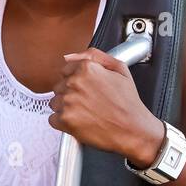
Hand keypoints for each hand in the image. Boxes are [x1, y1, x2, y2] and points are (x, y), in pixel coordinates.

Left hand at [49, 48, 164, 165]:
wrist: (133, 130)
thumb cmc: (128, 103)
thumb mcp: (120, 69)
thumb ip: (94, 56)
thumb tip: (70, 56)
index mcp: (86, 69)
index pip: (66, 70)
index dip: (77, 82)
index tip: (86, 90)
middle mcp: (75, 83)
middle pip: (60, 86)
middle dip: (72, 94)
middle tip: (89, 102)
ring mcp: (68, 101)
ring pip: (55, 102)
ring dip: (66, 108)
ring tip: (86, 112)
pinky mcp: (65, 119)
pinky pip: (53, 119)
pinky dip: (63, 122)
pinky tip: (79, 122)